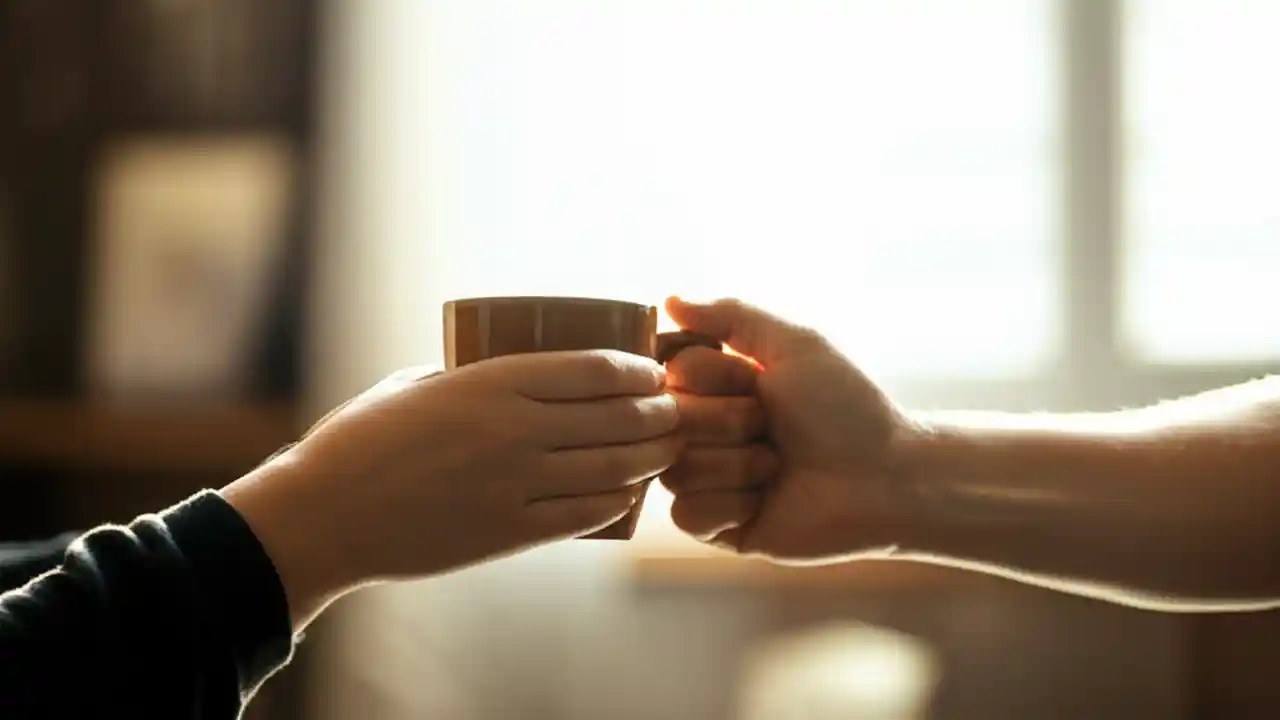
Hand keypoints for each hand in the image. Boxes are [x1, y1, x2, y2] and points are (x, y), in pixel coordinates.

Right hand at [224, 350, 679, 625]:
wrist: (325, 514)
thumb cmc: (363, 438)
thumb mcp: (418, 384)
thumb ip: (473, 379)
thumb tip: (514, 378)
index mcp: (492, 381)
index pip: (594, 368)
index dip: (637, 369)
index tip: (653, 370)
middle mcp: (514, 429)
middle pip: (617, 416)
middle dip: (659, 412)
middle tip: (677, 411)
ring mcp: (514, 484)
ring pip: (611, 467)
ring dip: (652, 457)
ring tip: (668, 450)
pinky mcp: (508, 532)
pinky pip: (583, 514)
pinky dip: (615, 503)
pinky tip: (628, 495)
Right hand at [662, 297, 920, 563]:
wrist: (885, 477)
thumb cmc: (847, 408)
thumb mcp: (795, 344)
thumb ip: (730, 315)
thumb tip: (668, 301)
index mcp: (719, 386)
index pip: (671, 370)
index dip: (714, 377)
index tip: (757, 382)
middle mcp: (707, 431)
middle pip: (669, 420)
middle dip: (729, 421)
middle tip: (773, 429)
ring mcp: (709, 480)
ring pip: (676, 469)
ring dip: (736, 465)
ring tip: (777, 467)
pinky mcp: (717, 528)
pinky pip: (686, 514)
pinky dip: (729, 505)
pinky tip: (764, 501)